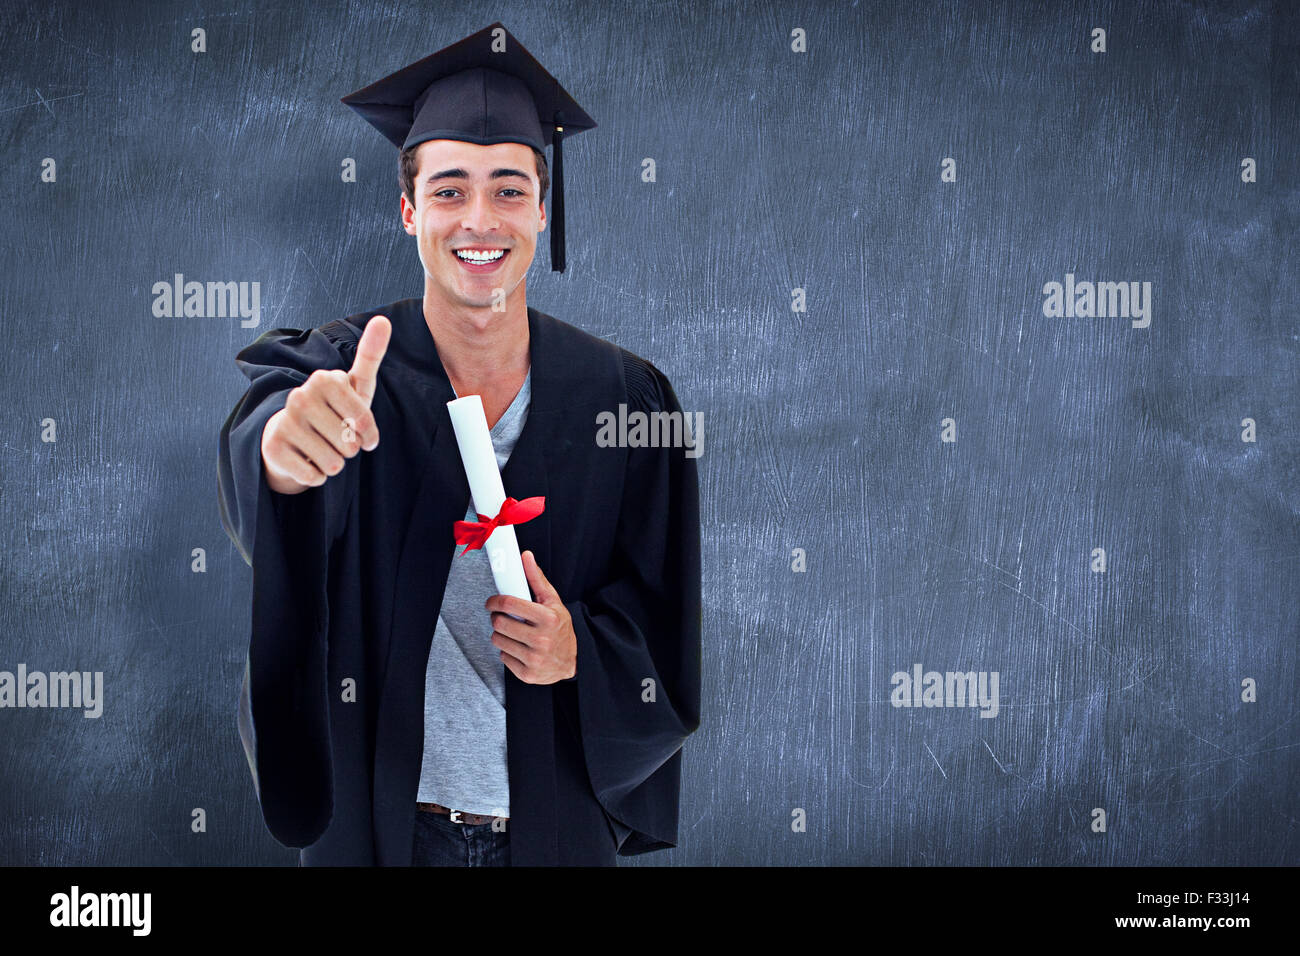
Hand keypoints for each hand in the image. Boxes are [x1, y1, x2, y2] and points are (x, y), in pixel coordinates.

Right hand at [261, 315, 391, 493]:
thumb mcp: (355, 385)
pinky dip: (317, 476)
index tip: (364, 434)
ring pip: (333, 463)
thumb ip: (370, 354)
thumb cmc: (334, 409)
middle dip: (349, 450)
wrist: (292, 435)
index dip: (368, 435)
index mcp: (324, 380)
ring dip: (334, 464)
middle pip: (349, 444)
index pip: (363, 422)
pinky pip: (314, 477)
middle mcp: (300, 397)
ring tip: (323, 449)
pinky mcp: (272, 448)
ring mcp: (283, 422)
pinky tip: (307, 461)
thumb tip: (384, 320)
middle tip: (337, 440)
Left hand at [486, 550, 577, 683]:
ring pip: (498, 640)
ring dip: (500, 634)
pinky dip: (507, 651)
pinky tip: (518, 648)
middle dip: (497, 618)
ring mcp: (534, 659)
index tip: (491, 602)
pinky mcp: (527, 674)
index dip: (494, 601)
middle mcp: (542, 639)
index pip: (509, 604)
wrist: (571, 661)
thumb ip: (536, 578)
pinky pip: (503, 657)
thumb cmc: (559, 627)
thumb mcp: (552, 601)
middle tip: (502, 617)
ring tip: (512, 632)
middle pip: (499, 623)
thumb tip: (525, 556)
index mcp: (548, 618)